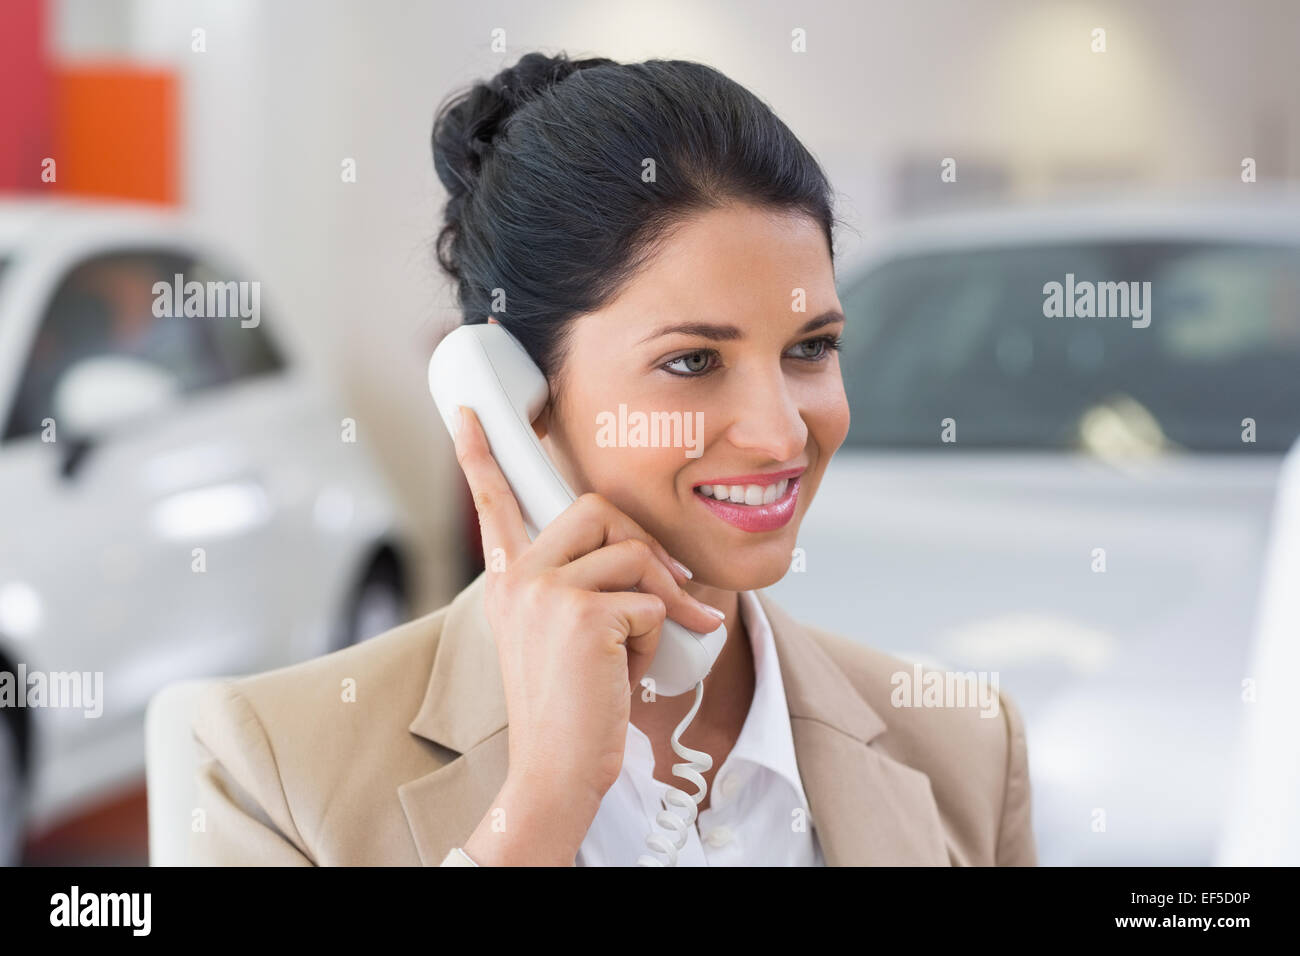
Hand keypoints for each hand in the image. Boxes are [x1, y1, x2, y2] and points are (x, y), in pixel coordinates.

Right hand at [452, 406, 723, 863]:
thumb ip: (587, 587)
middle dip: (642, 547)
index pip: (494, 502)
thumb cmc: (573, 706)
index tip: (469, 410)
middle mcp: (519, 578)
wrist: (556, 770)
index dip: (482, 453)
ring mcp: (545, 592)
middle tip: (665, 592)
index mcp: (509, 580)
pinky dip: (658, 635)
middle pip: (598, 509)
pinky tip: (631, 669)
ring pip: (633, 554)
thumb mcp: (567, 637)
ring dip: (658, 602)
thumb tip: (650, 559)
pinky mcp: (580, 614)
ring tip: (640, 648)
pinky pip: (650, 599)